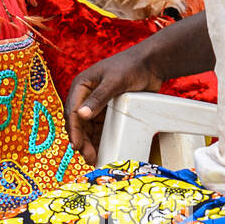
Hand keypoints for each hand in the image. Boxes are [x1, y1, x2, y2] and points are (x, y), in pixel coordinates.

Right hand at [66, 48, 163, 164]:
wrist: (151, 64)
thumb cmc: (131, 67)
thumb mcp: (114, 82)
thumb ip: (98, 98)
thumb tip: (81, 115)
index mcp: (81, 86)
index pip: (72, 111)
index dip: (74, 130)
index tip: (76, 146)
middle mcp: (86, 96)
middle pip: (79, 124)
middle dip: (82, 141)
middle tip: (88, 157)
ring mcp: (97, 105)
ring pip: (88, 129)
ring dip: (89, 143)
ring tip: (94, 158)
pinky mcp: (108, 111)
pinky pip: (100, 129)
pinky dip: (99, 140)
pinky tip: (102, 150)